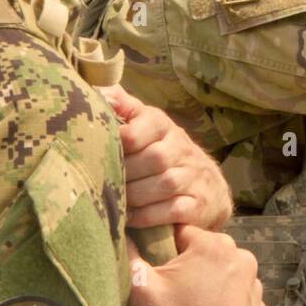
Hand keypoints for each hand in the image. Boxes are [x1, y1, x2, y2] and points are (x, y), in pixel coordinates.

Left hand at [102, 86, 233, 230]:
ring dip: (135, 197)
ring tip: (115, 203)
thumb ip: (122, 106)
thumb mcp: (145, 125)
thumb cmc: (164, 154)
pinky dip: (149, 216)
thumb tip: (96, 86)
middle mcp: (182, 148)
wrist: (209, 188)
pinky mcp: (199, 205)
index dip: (120, 142)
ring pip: (165, 184)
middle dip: (126, 174)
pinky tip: (131, 219)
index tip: (99, 154)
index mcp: (163, 126)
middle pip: (154, 158)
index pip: (141, 129)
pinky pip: (174, 210)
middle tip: (103, 185)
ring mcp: (193, 177)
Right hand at [126, 225, 264, 305]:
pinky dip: (221, 297)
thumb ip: (130, 255)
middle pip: (202, 250)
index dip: (165, 248)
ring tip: (190, 302)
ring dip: (206, 280)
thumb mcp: (144, 289)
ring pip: (219, 270)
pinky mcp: (257, 303)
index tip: (159, 267)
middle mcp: (241, 257)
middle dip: (186, 265)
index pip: (181, 232)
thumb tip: (121, 232)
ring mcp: (253, 282)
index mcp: (214, 246)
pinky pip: (234, 290)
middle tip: (173, 290)